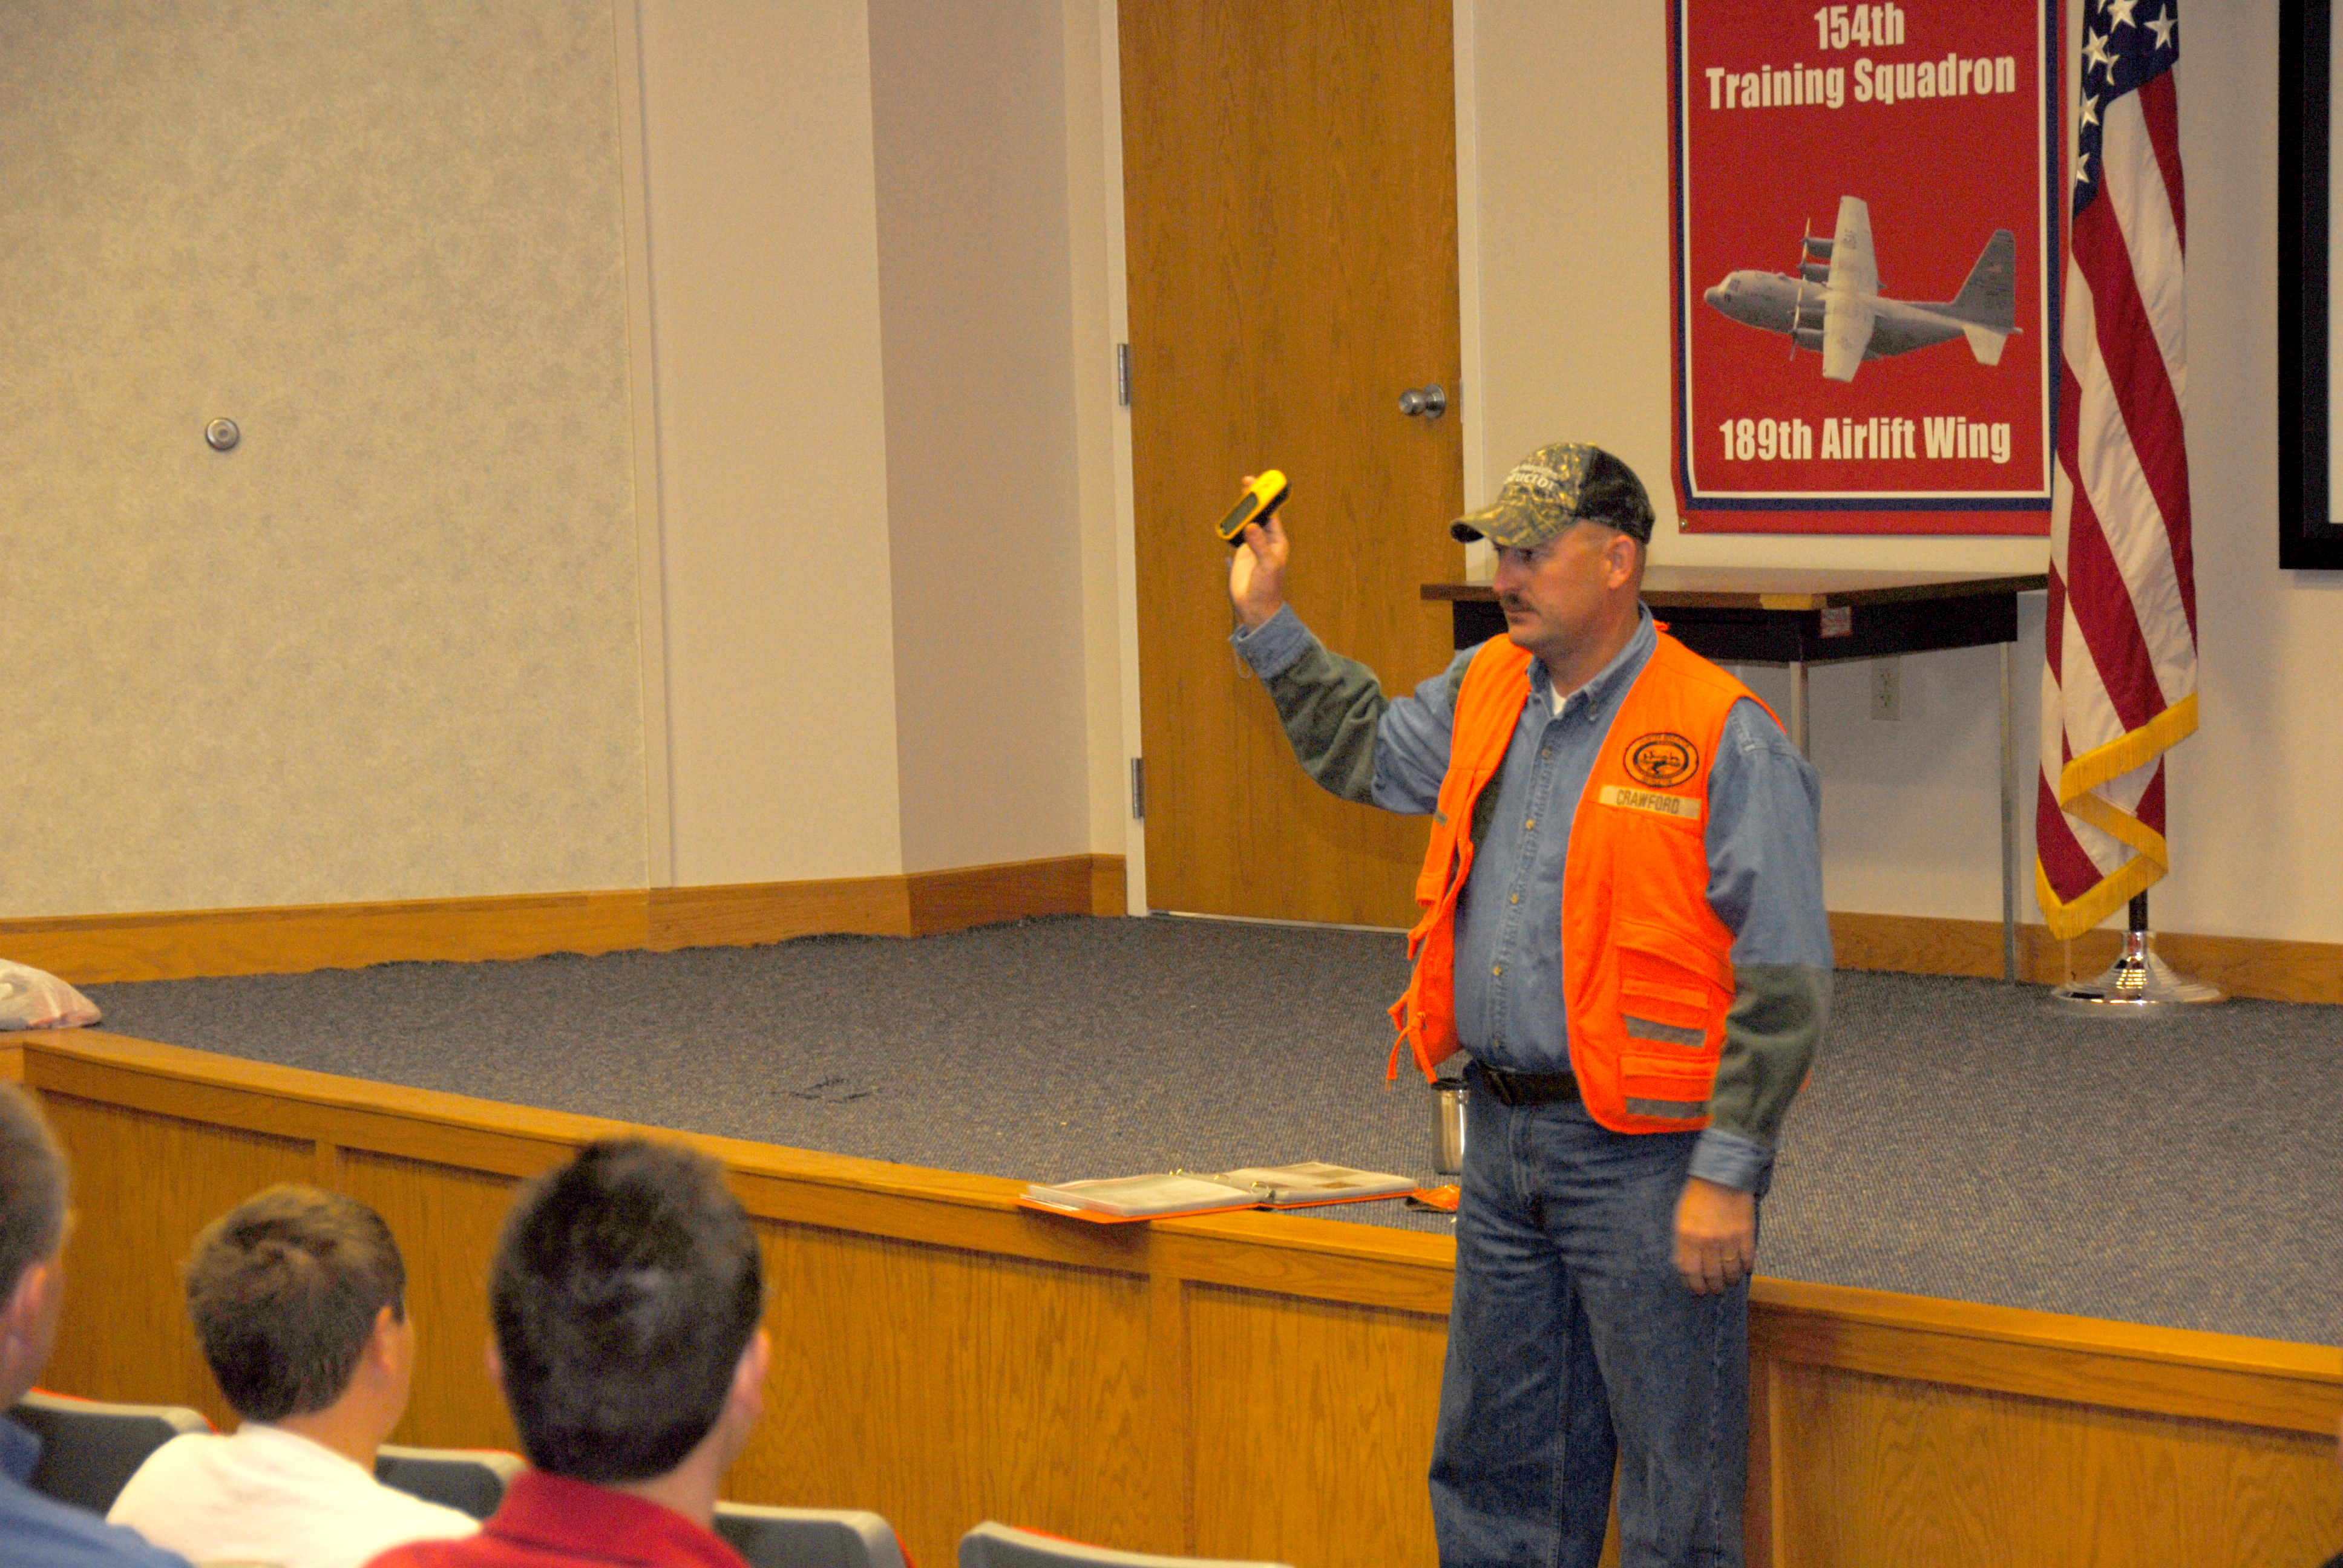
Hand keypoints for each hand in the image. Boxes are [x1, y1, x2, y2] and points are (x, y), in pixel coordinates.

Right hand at [1228, 479, 1289, 628]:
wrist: (1256, 608)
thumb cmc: (1268, 588)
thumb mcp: (1267, 566)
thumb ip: (1259, 546)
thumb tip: (1251, 526)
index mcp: (1277, 541)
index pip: (1272, 515)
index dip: (1267, 499)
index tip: (1262, 485)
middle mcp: (1266, 540)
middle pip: (1259, 514)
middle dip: (1254, 498)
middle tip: (1248, 481)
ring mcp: (1253, 545)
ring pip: (1247, 522)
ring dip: (1243, 509)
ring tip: (1241, 493)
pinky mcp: (1241, 552)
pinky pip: (1237, 533)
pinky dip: (1233, 524)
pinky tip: (1230, 515)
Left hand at [1674, 1176, 1755, 1294]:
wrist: (1721, 1176)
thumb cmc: (1697, 1196)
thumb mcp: (1681, 1218)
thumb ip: (1682, 1242)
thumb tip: (1685, 1265)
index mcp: (1687, 1237)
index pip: (1689, 1271)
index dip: (1693, 1284)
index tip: (1697, 1289)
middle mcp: (1707, 1242)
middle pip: (1711, 1275)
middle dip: (1713, 1286)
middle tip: (1714, 1289)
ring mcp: (1728, 1239)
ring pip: (1730, 1270)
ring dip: (1729, 1280)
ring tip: (1728, 1282)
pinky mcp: (1745, 1234)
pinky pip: (1747, 1258)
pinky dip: (1745, 1267)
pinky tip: (1743, 1269)